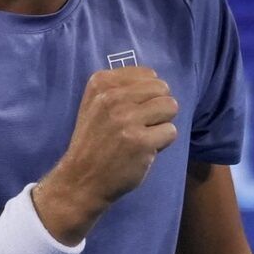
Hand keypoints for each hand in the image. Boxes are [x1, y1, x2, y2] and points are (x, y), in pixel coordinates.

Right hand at [34, 66, 179, 243]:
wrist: (82, 178)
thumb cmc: (94, 141)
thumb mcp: (95, 104)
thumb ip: (121, 88)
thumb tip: (157, 80)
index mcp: (101, 83)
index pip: (148, 75)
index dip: (148, 95)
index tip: (133, 110)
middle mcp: (113, 97)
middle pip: (162, 89)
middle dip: (158, 107)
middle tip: (143, 125)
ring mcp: (127, 119)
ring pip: (170, 107)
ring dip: (162, 123)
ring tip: (145, 135)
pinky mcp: (141, 142)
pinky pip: (171, 131)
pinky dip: (163, 142)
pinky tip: (144, 150)